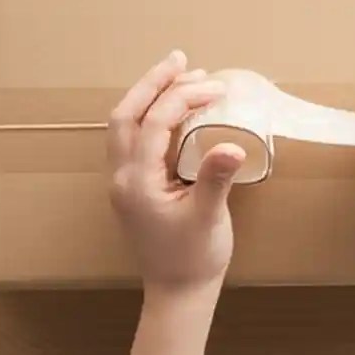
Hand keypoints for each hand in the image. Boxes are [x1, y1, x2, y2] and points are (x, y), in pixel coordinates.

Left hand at [107, 49, 246, 296]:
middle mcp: (122, 177)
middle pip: (126, 114)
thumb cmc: (194, 259)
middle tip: (182, 60)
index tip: (215, 87)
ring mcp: (124, 182)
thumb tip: (232, 145)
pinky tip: (171, 110)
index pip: (154, 123)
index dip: (182, 97)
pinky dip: (148, 115)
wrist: (178, 294)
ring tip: (178, 75)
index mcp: (137, 182)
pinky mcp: (133, 187)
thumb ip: (215, 179)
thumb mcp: (209, 219)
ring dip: (148, 96)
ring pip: (124, 125)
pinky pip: (131, 138)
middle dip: (153, 83)